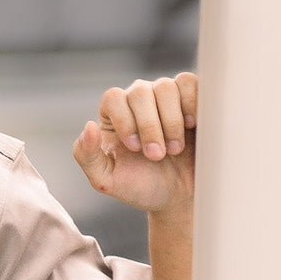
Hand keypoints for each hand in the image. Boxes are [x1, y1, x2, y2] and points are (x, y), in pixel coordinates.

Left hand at [72, 72, 196, 216]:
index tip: (135, 148)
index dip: (124, 120)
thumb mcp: (107, 180)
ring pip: (165, 86)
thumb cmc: (141, 187)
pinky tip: (192, 125)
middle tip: (157, 155)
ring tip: (175, 149)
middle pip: (139, 92)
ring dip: (171, 121)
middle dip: (149, 126)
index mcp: (113, 116)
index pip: (113, 98)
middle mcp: (138, 100)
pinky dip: (192, 102)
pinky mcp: (192, 97)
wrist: (179, 197)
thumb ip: (87, 156)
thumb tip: (88, 126)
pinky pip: (190, 82)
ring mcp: (166, 96)